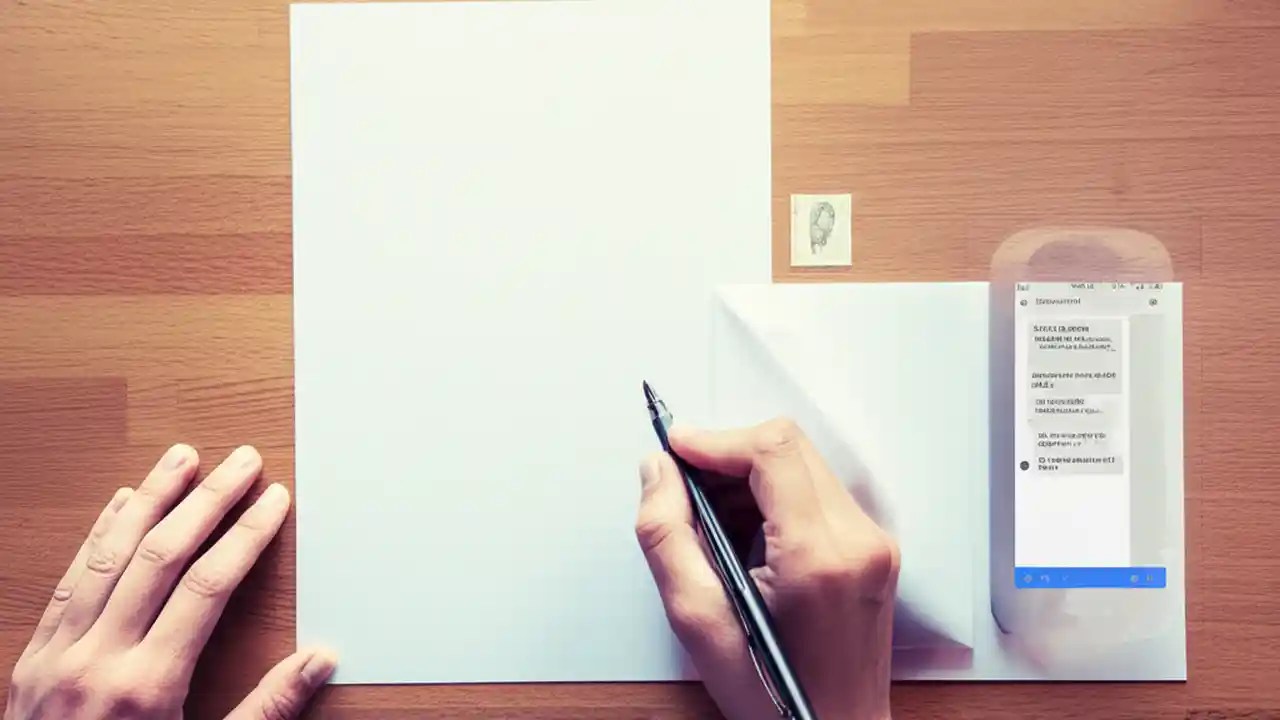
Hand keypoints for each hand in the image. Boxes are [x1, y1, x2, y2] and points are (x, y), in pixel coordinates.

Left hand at [5, 445, 335, 718]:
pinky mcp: (33, 659)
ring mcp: (58, 654)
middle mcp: (97, 658)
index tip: (273, 500)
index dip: (245, 536)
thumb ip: (266, 710)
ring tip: (182, 458)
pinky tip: (119, 503)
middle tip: (240, 460)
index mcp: (147, 685)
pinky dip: (97, 536)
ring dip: (149, 499)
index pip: (207, 585)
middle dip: (206, 501)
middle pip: (159, 556)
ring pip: (107, 555)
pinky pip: (68, 580)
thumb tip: (321, 659)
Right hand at [635, 419, 897, 719]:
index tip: (677, 450)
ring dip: (748, 478)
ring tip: (712, 524)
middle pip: (788, 448)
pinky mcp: (872, 548)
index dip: (716, 440)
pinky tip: (744, 537)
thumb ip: (667, 536)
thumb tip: (658, 471)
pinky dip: (772, 498)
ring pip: (802, 465)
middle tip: (686, 488)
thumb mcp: (698, 621)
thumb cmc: (774, 696)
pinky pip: (816, 492)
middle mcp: (858, 540)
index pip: (772, 451)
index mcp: (818, 557)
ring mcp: (872, 543)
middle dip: (728, 456)